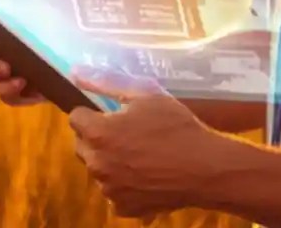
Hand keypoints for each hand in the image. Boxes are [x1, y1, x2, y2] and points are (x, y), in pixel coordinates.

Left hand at [68, 66, 227, 221]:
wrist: (205, 169)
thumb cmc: (177, 127)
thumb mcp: (147, 96)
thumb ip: (108, 84)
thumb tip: (76, 73)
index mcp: (99, 133)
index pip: (75, 118)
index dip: (92, 113)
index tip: (110, 113)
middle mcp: (97, 163)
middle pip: (82, 145)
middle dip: (97, 138)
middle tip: (128, 133)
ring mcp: (109, 189)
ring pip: (99, 170)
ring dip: (111, 162)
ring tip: (142, 155)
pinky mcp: (123, 207)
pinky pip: (115, 192)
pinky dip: (125, 185)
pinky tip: (147, 175)